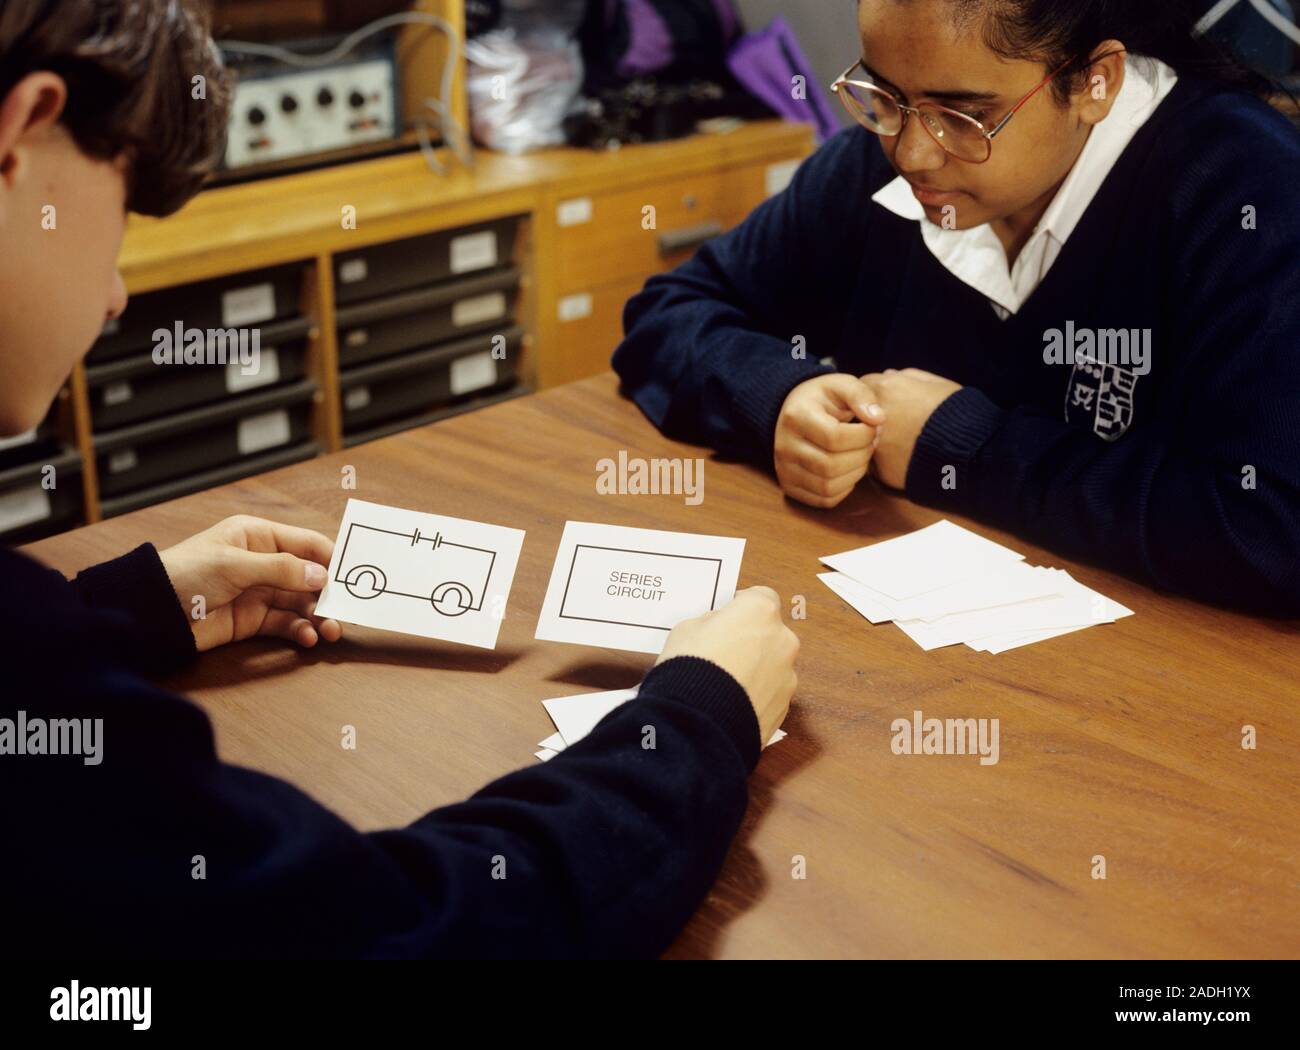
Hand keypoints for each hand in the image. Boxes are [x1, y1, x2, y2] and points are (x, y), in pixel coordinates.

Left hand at [158, 515, 342, 652]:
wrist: (150, 612)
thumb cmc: (186, 574)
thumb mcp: (234, 565)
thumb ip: (280, 570)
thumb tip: (322, 576)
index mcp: (258, 537)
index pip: (306, 544)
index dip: (330, 558)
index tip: (352, 575)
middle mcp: (263, 563)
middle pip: (309, 577)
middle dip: (328, 594)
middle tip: (344, 610)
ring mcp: (259, 592)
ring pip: (301, 603)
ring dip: (318, 616)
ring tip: (329, 630)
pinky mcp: (253, 620)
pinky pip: (286, 623)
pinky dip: (300, 631)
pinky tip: (307, 638)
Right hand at [656, 586, 797, 745]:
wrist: (699, 721)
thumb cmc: (691, 665)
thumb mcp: (687, 629)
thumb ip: (710, 623)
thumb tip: (718, 629)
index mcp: (760, 612)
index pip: (760, 597)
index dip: (742, 606)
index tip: (727, 617)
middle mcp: (782, 640)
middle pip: (770, 632)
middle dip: (751, 639)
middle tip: (722, 652)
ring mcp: (787, 676)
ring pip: (772, 665)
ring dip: (755, 669)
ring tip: (725, 685)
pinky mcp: (784, 707)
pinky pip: (770, 693)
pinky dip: (755, 695)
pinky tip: (731, 704)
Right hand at [774, 374, 886, 508]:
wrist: (792, 412)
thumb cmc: (822, 400)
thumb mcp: (841, 385)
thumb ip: (862, 395)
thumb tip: (878, 420)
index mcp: (796, 416)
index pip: (834, 437)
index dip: (863, 436)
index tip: (872, 428)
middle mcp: (784, 446)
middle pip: (830, 466)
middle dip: (861, 456)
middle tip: (870, 444)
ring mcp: (784, 470)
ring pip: (828, 487)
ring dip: (855, 474)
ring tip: (861, 456)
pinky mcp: (790, 487)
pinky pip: (824, 499)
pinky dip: (844, 488)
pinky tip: (849, 469)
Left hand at [860, 368, 962, 489]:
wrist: (970, 452)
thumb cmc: (960, 413)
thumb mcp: (939, 385)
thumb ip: (911, 377)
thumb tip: (890, 374)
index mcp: (887, 389)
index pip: (863, 386)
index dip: (873, 393)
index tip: (883, 401)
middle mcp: (873, 415)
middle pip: (858, 413)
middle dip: (868, 416)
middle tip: (890, 424)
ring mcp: (874, 443)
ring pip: (862, 438)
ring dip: (874, 439)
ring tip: (900, 444)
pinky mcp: (880, 468)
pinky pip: (873, 462)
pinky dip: (883, 460)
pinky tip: (903, 460)